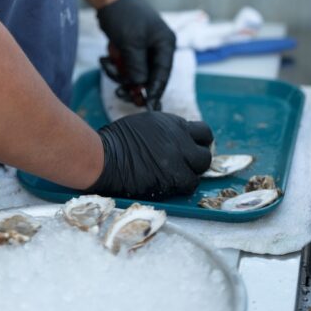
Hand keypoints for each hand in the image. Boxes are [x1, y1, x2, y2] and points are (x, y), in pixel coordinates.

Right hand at [89, 112, 213, 199]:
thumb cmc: (115, 141)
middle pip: (205, 153)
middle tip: (185, 167)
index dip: (197, 143)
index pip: (202, 132)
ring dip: (190, 174)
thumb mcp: (144, 125)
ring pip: (201, 170)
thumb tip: (172, 140)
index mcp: (171, 123)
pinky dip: (182, 186)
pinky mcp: (174, 178)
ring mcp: (178, 158)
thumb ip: (164, 132)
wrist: (105, 157)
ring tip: (174, 177)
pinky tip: (169, 185)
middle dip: (197, 161)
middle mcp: (179, 138)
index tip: (190, 151)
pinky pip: (190, 184)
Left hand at [97, 0, 175, 109]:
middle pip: (149, 77)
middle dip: (132, 83)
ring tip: (106, 62)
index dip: (155, 91)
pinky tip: (105, 57)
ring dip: (120, 73)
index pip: (163, 74)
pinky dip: (115, 66)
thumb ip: (137, 67)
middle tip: (119, 93)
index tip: (148, 107)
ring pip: (135, 74)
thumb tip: (140, 87)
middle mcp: (158, 48)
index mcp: (165, 44)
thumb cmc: (124, 16)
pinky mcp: (132, 50)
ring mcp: (144, 50)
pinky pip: (125, 67)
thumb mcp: (131, 42)